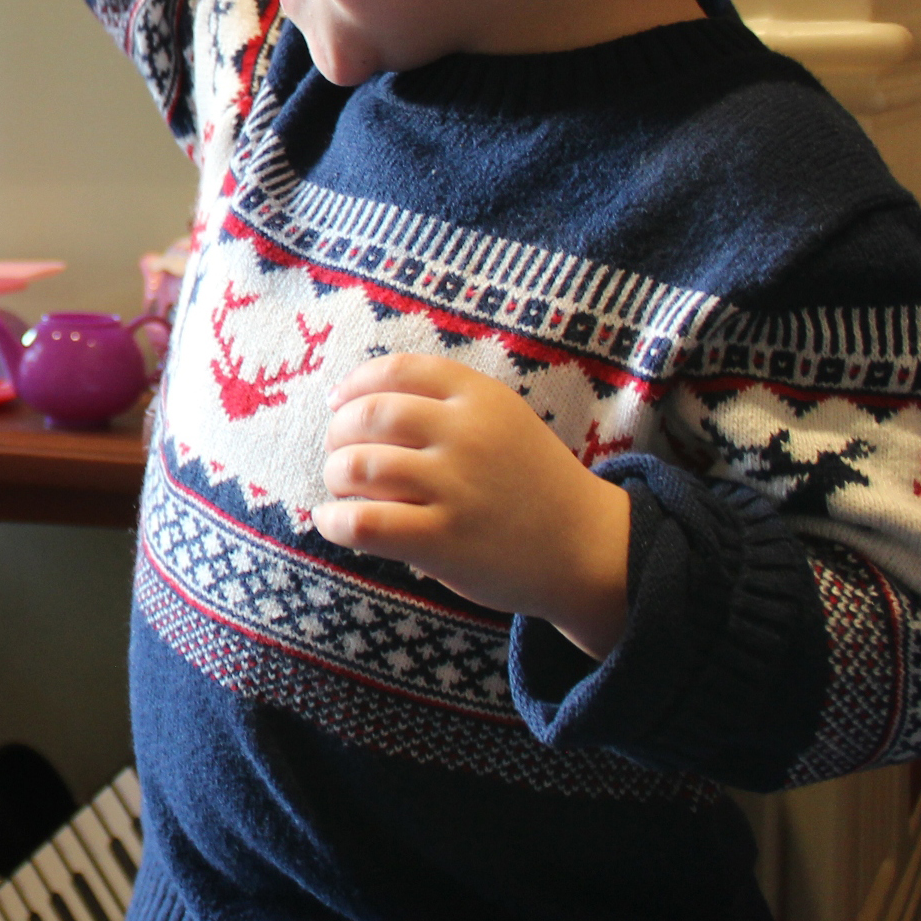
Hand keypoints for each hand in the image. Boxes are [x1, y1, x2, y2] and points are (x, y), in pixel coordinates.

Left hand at [320, 354, 631, 658]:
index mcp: (482, 399)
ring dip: (335, 476)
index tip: (339, 402)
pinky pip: (362, 522)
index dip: (356, 384)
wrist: (588, 549)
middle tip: (340, 454)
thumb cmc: (532, 484)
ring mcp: (455, 488)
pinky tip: (333, 521)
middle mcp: (467, 435)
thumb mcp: (505, 421)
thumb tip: (353, 401)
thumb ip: (446, 405)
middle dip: (338, 434)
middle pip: (368, 416)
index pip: (399, 371)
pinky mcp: (443, 540)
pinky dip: (332, 520)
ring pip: (357, 466)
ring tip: (343, 489)